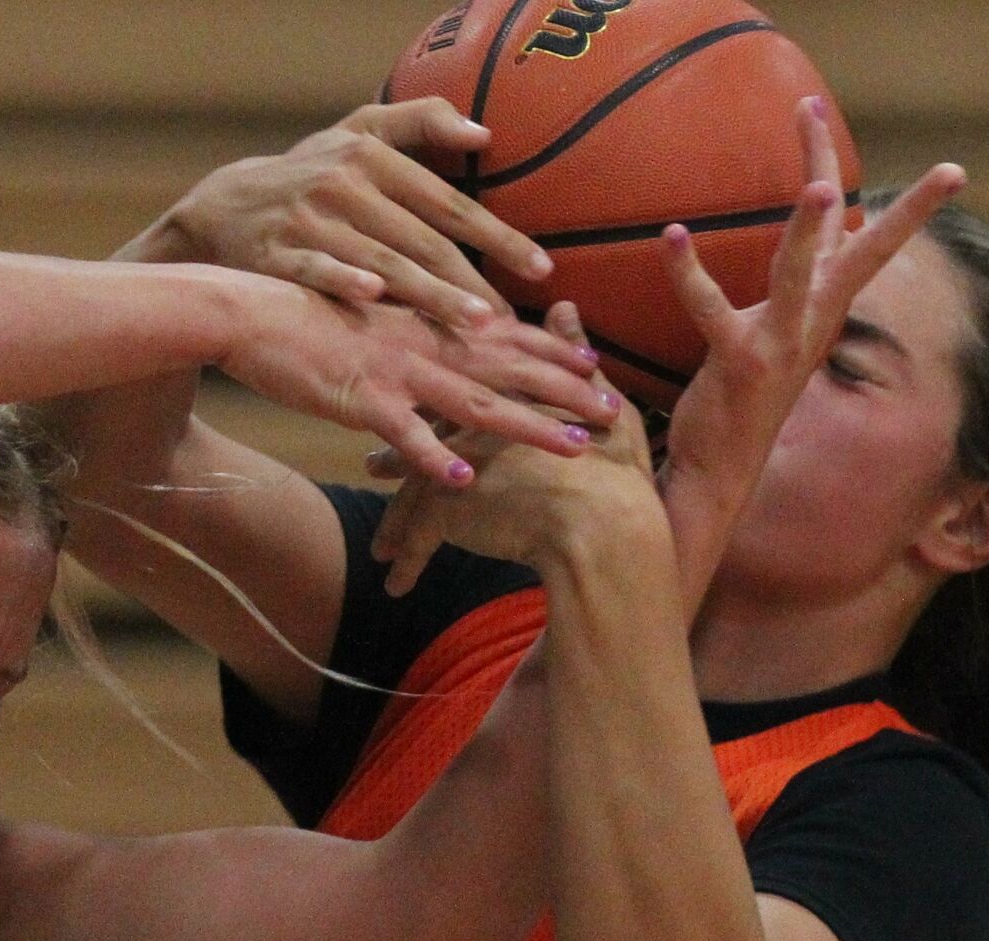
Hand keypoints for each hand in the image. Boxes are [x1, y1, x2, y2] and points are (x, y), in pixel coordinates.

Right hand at [124, 98, 552, 329]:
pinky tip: (373, 298)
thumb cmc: (311, 174)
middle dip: (471, 279)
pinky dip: (343, 281)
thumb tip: (483, 134)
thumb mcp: (359, 132)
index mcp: (372, 157)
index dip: (497, 235)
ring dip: (429, 294)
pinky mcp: (277, 253)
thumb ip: (421, 122)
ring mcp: (309, 220)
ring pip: (380, 261)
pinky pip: (316, 271)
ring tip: (473, 325)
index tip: (540, 267)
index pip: (447, 203)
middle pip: (421, 240)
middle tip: (513, 317)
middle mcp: (344, 185)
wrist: (224, 204)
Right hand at [217, 276, 619, 484]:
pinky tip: (464, 482)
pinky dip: (434, 459)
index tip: (599, 365)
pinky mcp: (359, 399)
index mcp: (428, 321)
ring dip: (527, 426)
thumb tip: (446, 341)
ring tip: (574, 448)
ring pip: (473, 403)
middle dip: (565, 391)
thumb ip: (414, 327)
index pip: (505, 334)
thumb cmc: (306, 314)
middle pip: (508, 368)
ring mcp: (395, 373)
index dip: (554, 350)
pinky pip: (403, 436)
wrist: (248, 311)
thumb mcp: (371, 315)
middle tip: (616, 412)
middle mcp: (424, 343)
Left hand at [367, 302, 654, 595]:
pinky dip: (405, 563)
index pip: (456, 400)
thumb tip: (563, 306)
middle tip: (372, 467)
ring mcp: (450, 468)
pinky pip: (414, 542)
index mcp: (501, 400)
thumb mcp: (601, 406)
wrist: (603, 522)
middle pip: (419, 442)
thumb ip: (573, 360)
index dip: (437, 410)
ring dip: (396, 521)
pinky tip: (395, 585)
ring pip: (410, 496)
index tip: (417, 414)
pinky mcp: (442, 511)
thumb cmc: (616, 471)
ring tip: (382, 544)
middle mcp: (466, 429)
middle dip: (397, 457)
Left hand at [659, 97, 966, 599]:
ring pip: (801, 274)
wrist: (718, 474)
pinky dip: (689, 272)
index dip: (856, 178)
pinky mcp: (740, 362)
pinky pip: (712, 309)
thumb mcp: (773, 332)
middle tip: (952, 167)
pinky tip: (673, 235)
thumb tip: (800, 250)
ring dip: (809, 231)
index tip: (863, 129)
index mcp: (821, 309)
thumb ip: (787, 291)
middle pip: (865, 250)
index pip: (849, 232)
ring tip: (818, 187)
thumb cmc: (737, 398)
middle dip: (912, 209)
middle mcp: (814, 322)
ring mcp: (782, 343)